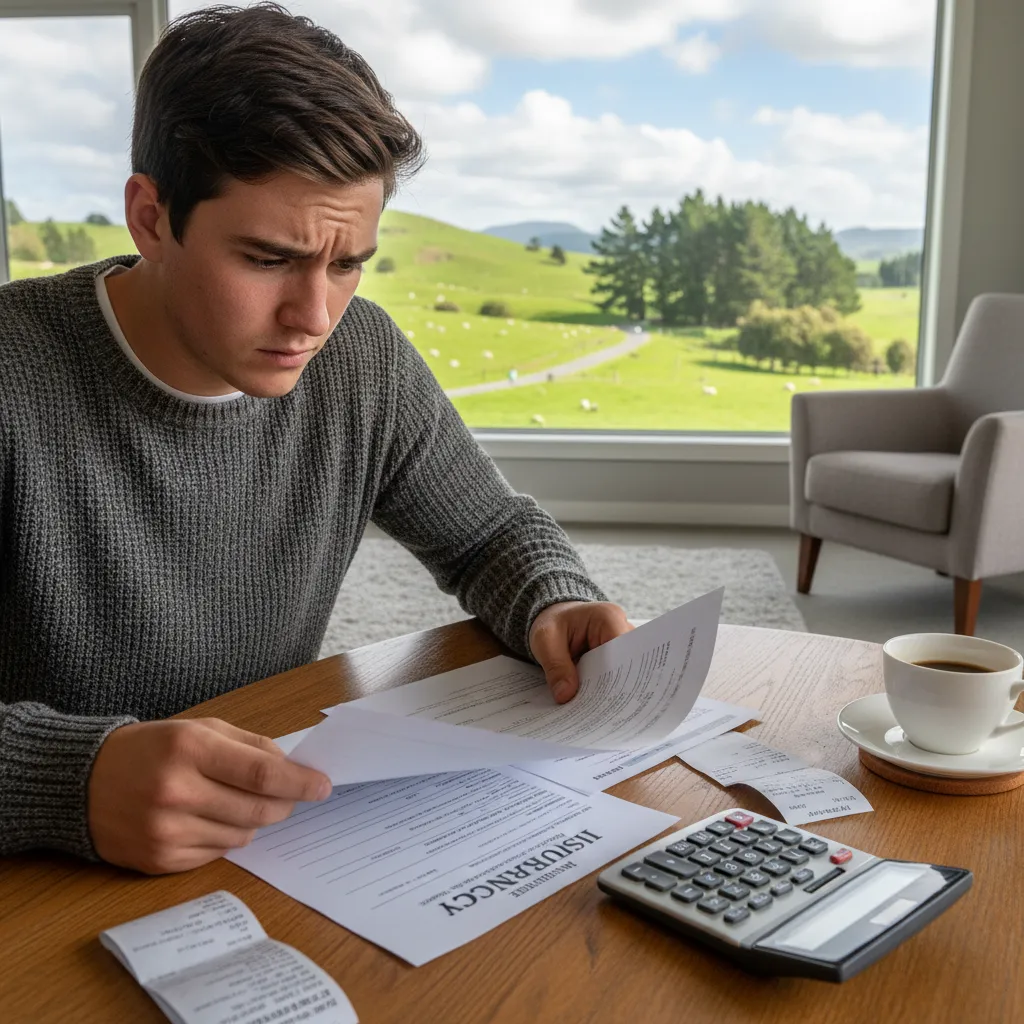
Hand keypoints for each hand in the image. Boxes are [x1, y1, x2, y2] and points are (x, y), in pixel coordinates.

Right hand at [87, 718, 331, 874]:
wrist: (80, 783)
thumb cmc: (150, 749)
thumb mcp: (199, 728)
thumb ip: (250, 745)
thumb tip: (293, 767)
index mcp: (190, 748)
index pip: (263, 774)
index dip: (300, 783)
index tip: (323, 786)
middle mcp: (177, 791)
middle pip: (259, 809)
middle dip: (284, 803)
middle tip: (290, 796)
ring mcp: (167, 830)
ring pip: (243, 835)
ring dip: (252, 820)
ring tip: (232, 801)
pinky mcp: (159, 860)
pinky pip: (217, 854)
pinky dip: (224, 837)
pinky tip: (206, 819)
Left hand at [528, 600, 631, 703]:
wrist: (553, 618)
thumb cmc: (551, 623)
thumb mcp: (545, 640)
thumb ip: (556, 666)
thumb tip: (566, 696)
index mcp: (608, 618)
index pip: (622, 651)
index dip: (616, 676)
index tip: (604, 699)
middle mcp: (621, 629)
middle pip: (626, 665)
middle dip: (612, 688)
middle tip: (597, 714)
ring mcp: (621, 646)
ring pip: (622, 674)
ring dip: (608, 691)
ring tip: (593, 713)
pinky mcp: (616, 659)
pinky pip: (613, 677)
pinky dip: (602, 690)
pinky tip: (592, 705)